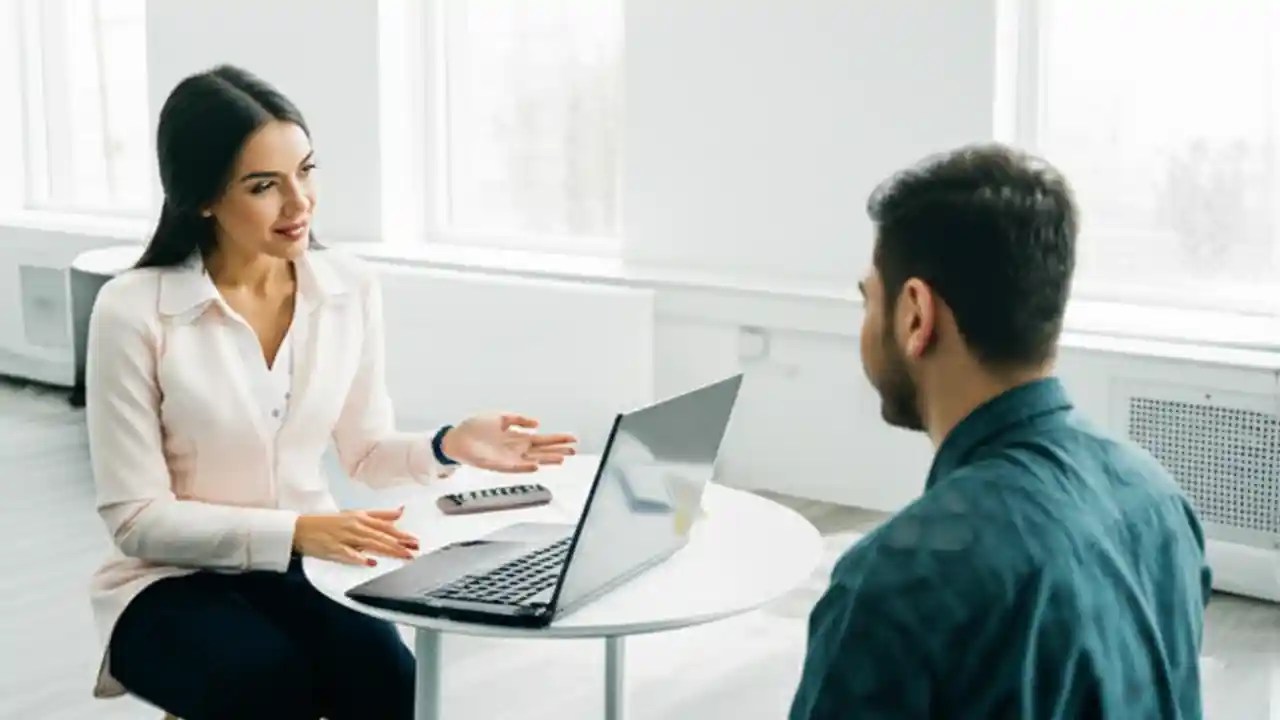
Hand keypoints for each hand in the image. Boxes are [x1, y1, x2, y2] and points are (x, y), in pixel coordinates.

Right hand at [293, 507, 418, 565]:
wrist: (301, 528)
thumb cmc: (328, 523)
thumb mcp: (354, 514)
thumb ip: (379, 515)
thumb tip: (400, 512)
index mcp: (360, 518)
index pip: (385, 526)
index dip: (401, 534)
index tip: (414, 540)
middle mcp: (355, 526)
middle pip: (381, 536)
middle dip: (399, 544)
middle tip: (413, 550)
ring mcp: (345, 537)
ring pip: (370, 544)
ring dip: (387, 550)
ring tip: (401, 556)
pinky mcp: (334, 548)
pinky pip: (348, 554)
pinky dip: (359, 558)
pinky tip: (370, 562)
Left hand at [441, 413, 577, 472]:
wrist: (456, 437)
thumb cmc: (475, 428)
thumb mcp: (500, 417)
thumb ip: (518, 419)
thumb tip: (537, 423)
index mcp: (518, 437)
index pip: (542, 439)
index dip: (557, 439)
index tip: (572, 438)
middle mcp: (516, 449)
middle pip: (542, 450)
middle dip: (558, 450)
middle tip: (574, 450)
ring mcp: (508, 458)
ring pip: (533, 460)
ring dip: (547, 460)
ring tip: (561, 459)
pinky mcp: (497, 465)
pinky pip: (514, 468)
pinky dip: (525, 468)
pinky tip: (535, 466)